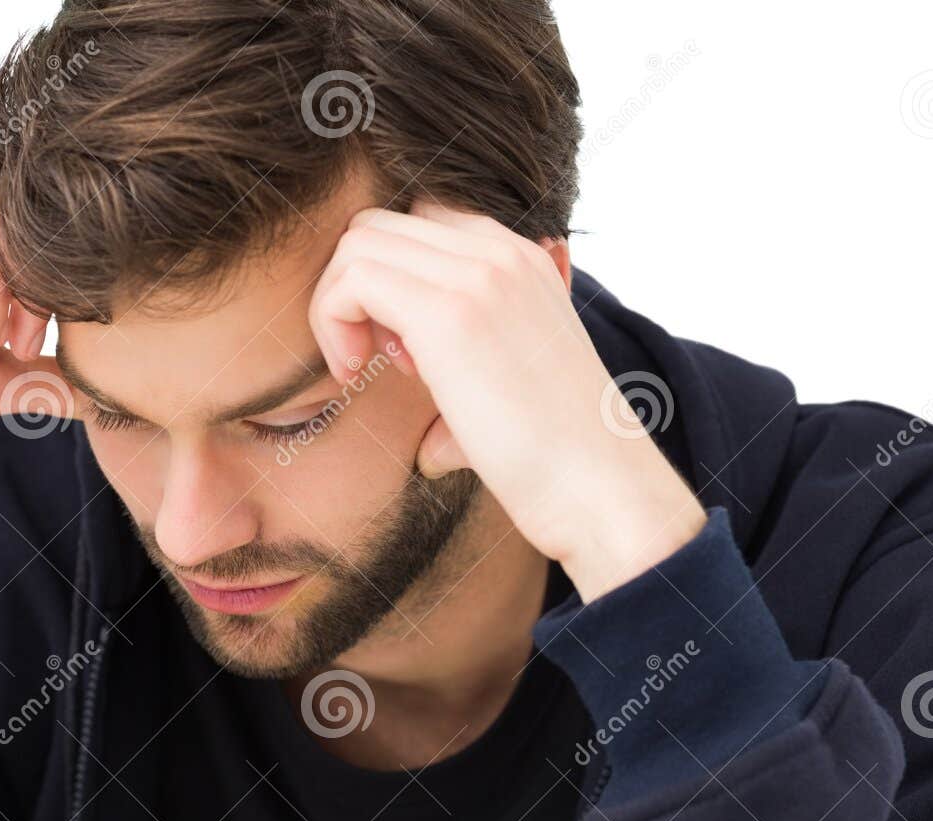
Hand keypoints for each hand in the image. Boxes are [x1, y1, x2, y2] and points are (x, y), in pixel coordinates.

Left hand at [307, 201, 706, 600]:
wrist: (599, 487)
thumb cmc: (560, 461)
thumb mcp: (520, 391)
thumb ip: (477, 389)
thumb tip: (430, 446)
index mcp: (523, 260)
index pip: (421, 222)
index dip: (393, 279)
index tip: (406, 354)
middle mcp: (503, 252)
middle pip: (382, 224)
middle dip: (359, 288)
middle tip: (380, 361)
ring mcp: (479, 275)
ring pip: (359, 241)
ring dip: (341, 304)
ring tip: (369, 368)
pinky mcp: (449, 314)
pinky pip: (352, 278)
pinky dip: (333, 321)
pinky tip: (359, 376)